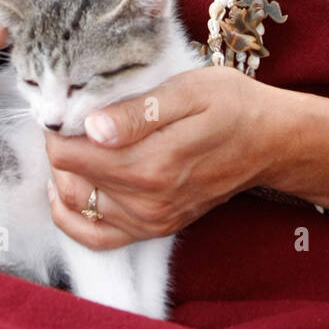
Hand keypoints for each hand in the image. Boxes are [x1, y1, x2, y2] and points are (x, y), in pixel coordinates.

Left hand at [43, 65, 293, 249]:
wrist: (271, 142)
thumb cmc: (232, 105)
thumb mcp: (188, 90)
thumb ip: (138, 111)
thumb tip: (92, 128)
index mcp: (150, 164)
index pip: (69, 154)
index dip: (58, 128)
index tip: (68, 106)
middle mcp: (146, 201)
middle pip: (69, 179)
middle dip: (60, 148)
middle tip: (71, 119)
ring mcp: (151, 221)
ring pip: (77, 206)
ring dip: (65, 176)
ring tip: (76, 145)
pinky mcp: (155, 228)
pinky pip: (98, 237)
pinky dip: (74, 218)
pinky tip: (69, 193)